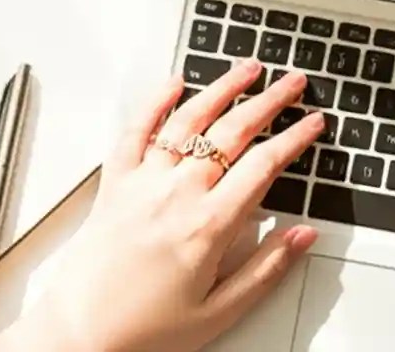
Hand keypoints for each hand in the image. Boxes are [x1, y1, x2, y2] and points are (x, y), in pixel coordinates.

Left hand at [0, 61, 323, 351]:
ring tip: (247, 69)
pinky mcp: (114, 185)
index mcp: (208, 225)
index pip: (264, 164)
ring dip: (222, 88)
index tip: (314, 122)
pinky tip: (174, 84)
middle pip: (233, 131)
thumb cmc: (144, 331)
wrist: (80, 335)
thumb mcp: (220, 310)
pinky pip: (135, 131)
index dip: (295, 137)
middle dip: (271, 100)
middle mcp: (176, 194)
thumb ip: (267, 269)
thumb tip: (303, 236)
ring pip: (189, 120)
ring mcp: (143, 184)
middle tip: (293, 83)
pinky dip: (155, 102)